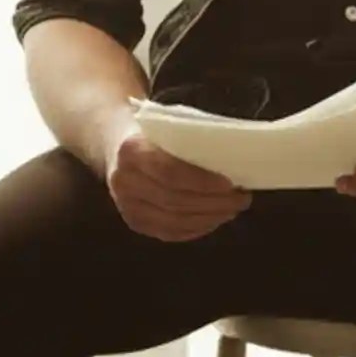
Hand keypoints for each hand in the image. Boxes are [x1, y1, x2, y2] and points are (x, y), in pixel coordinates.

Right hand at [105, 125, 251, 241]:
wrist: (113, 141)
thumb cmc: (151, 129)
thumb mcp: (167, 123)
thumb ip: (192, 139)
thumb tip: (237, 157)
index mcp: (131, 150)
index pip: (170, 173)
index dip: (202, 182)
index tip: (230, 184)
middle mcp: (123, 181)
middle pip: (175, 201)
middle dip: (214, 203)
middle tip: (242, 199)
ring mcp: (125, 205)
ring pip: (174, 221)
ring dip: (209, 218)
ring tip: (232, 209)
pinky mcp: (133, 222)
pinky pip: (169, 233)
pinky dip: (196, 229)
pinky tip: (214, 219)